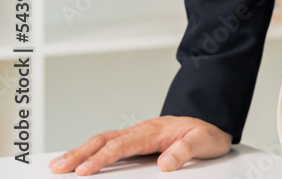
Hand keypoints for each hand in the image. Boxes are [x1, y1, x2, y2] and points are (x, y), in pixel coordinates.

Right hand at [48, 116, 232, 174]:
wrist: (213, 122)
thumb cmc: (207, 132)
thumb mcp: (204, 142)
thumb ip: (185, 151)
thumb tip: (166, 163)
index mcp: (154, 131)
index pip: (122, 145)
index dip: (102, 158)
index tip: (84, 169)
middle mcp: (141, 131)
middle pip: (104, 140)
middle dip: (79, 153)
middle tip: (58, 167)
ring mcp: (137, 135)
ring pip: (103, 140)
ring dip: (80, 151)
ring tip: (59, 164)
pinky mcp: (137, 141)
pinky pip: (109, 144)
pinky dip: (91, 150)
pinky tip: (79, 159)